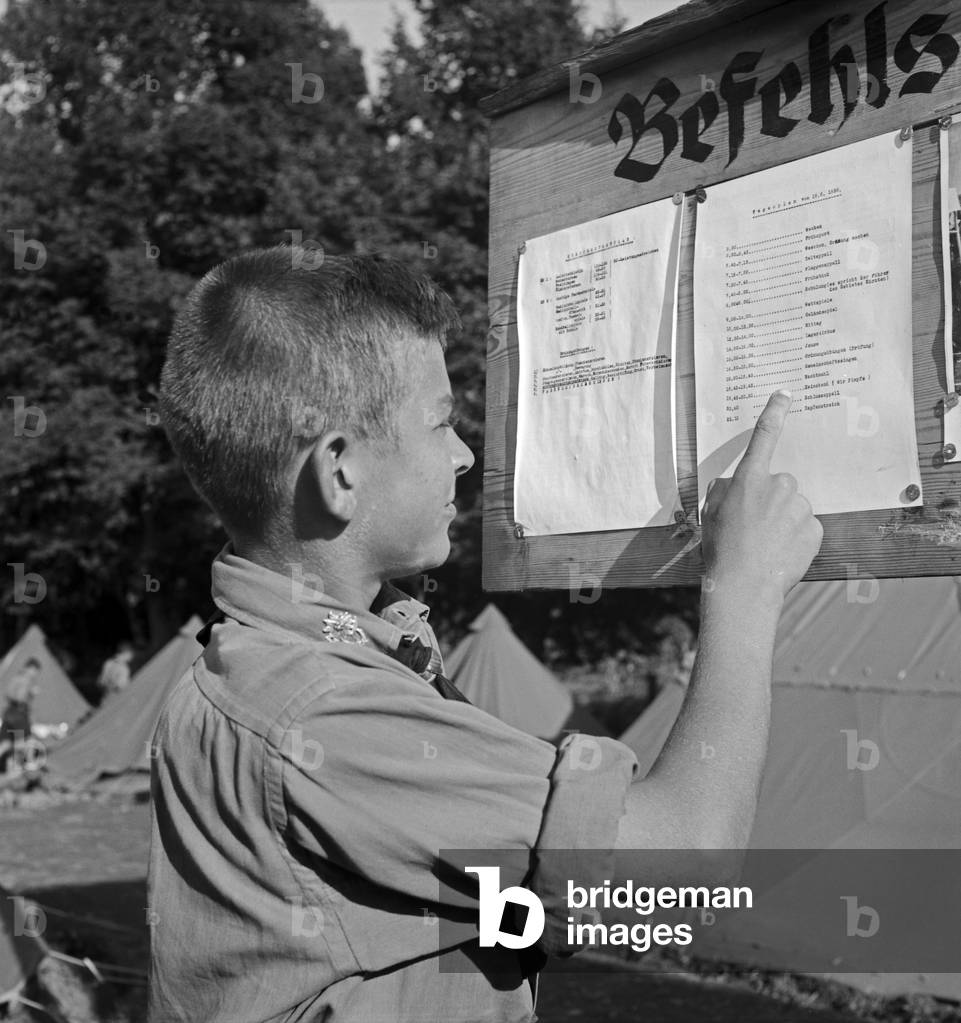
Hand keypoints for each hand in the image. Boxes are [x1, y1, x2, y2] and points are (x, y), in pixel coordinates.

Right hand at [701, 391, 822, 599]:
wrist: (744, 587)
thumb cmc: (721, 550)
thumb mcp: (711, 513)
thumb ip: (726, 490)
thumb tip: (738, 485)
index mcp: (749, 479)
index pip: (764, 437)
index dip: (774, 413)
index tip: (784, 395)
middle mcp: (779, 487)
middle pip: (780, 484)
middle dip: (771, 500)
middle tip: (754, 527)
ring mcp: (800, 508)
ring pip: (794, 507)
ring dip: (784, 520)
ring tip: (766, 545)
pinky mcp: (815, 529)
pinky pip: (805, 527)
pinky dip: (795, 538)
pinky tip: (779, 553)